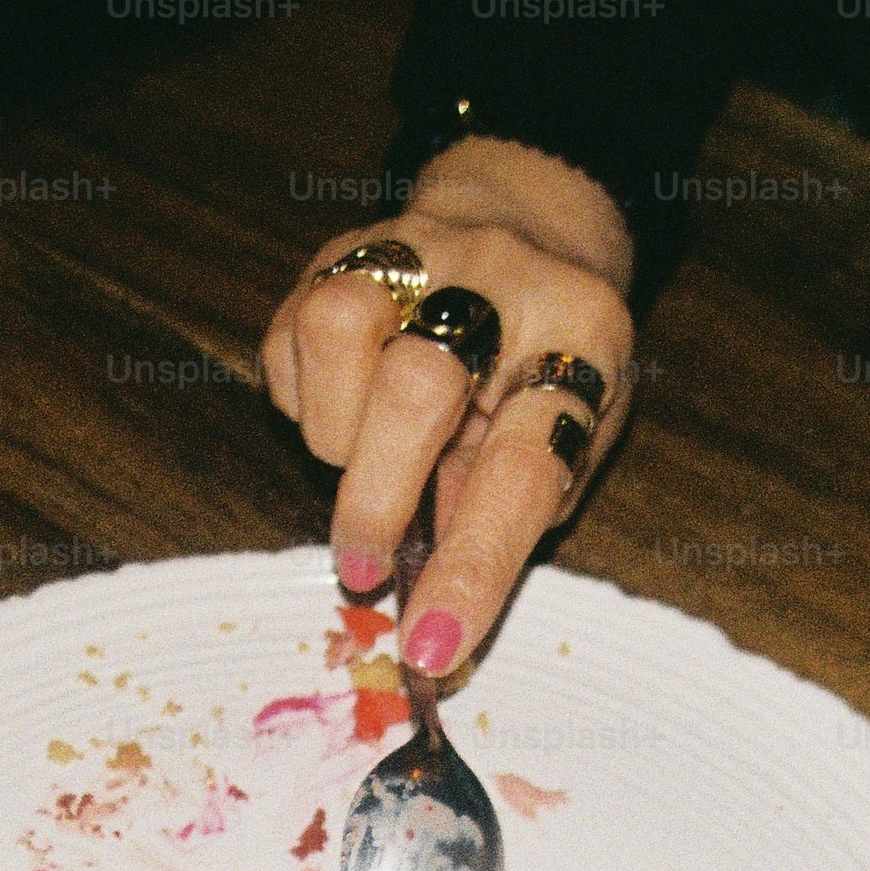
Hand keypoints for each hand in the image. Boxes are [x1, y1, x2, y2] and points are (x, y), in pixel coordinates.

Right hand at [263, 137, 638, 677]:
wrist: (520, 223)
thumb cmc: (543, 364)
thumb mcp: (568, 435)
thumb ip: (512, 511)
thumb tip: (438, 612)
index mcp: (579, 334)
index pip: (522, 469)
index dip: (474, 567)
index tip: (433, 647)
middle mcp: (498, 276)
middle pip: (416, 386)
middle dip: (377, 498)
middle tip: (367, 569)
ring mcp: (412, 251)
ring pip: (337, 333)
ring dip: (337, 431)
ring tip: (369, 455)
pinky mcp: (338, 252)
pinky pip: (290, 340)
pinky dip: (307, 400)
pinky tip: (349, 403)